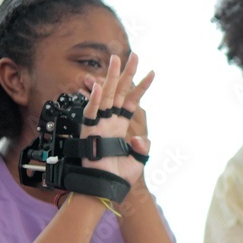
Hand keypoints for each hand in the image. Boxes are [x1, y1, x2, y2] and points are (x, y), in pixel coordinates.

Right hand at [81, 53, 153, 186]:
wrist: (106, 187)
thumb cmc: (119, 175)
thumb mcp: (139, 159)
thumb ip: (143, 147)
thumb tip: (138, 139)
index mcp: (121, 125)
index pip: (132, 101)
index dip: (142, 87)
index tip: (152, 72)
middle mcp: (110, 121)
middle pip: (119, 91)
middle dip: (127, 73)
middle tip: (134, 55)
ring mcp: (100, 124)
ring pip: (106, 95)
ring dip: (111, 78)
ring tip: (116, 59)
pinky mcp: (90, 131)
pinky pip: (92, 112)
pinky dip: (95, 100)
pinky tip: (100, 87)